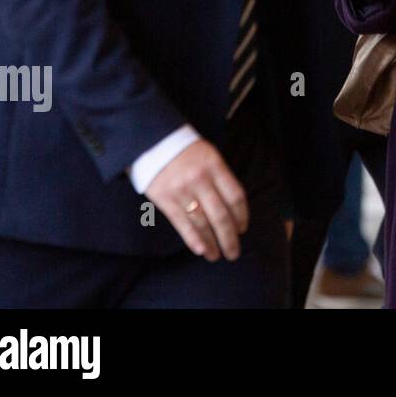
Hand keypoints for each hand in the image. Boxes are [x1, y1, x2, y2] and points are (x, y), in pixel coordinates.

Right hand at [145, 140, 248, 261]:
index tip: (243, 229)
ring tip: (217, 255)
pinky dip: (193, 239)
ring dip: (212, 242)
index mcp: (215, 166)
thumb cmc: (186, 151)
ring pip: (202, 222)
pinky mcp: (164, 199)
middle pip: (221, 214)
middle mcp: (200, 179)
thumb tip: (233, 209)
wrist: (152, 141)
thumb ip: (221, 179)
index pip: (235, 196)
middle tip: (234, 252)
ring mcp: (181, 190)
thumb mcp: (209, 156)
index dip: (242, 216)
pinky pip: (181, 223)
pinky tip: (202, 250)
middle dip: (229, 237)